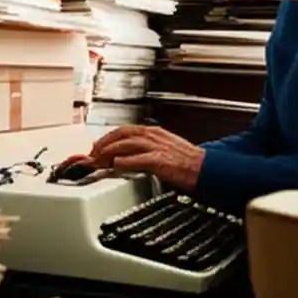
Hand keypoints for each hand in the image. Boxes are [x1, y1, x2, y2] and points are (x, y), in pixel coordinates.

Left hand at [88, 125, 204, 190]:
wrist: (205, 168)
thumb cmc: (186, 161)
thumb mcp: (164, 148)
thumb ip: (146, 149)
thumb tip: (126, 155)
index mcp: (153, 132)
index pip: (123, 130)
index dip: (107, 138)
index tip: (97, 148)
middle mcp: (153, 136)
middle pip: (120, 134)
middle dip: (103, 143)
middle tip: (92, 155)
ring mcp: (156, 147)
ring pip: (125, 144)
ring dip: (109, 152)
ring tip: (99, 161)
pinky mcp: (159, 160)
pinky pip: (137, 159)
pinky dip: (124, 161)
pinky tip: (115, 165)